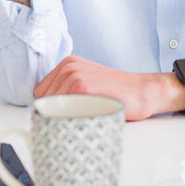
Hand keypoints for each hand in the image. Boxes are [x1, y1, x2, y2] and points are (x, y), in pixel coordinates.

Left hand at [33, 56, 184, 121]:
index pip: (40, 93)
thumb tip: (46, 111)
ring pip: (53, 109)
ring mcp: (74, 77)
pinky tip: (90, 117)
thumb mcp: (89, 81)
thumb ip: (67, 90)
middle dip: (56, 114)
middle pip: (44, 102)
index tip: (65, 114)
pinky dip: (73, 120)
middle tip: (80, 116)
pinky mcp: (82, 88)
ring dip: (65, 119)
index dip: (51, 107)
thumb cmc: (118, 92)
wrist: (144, 91)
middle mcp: (68, 68)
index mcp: (68, 64)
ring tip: (88, 115)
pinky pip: (64, 111)